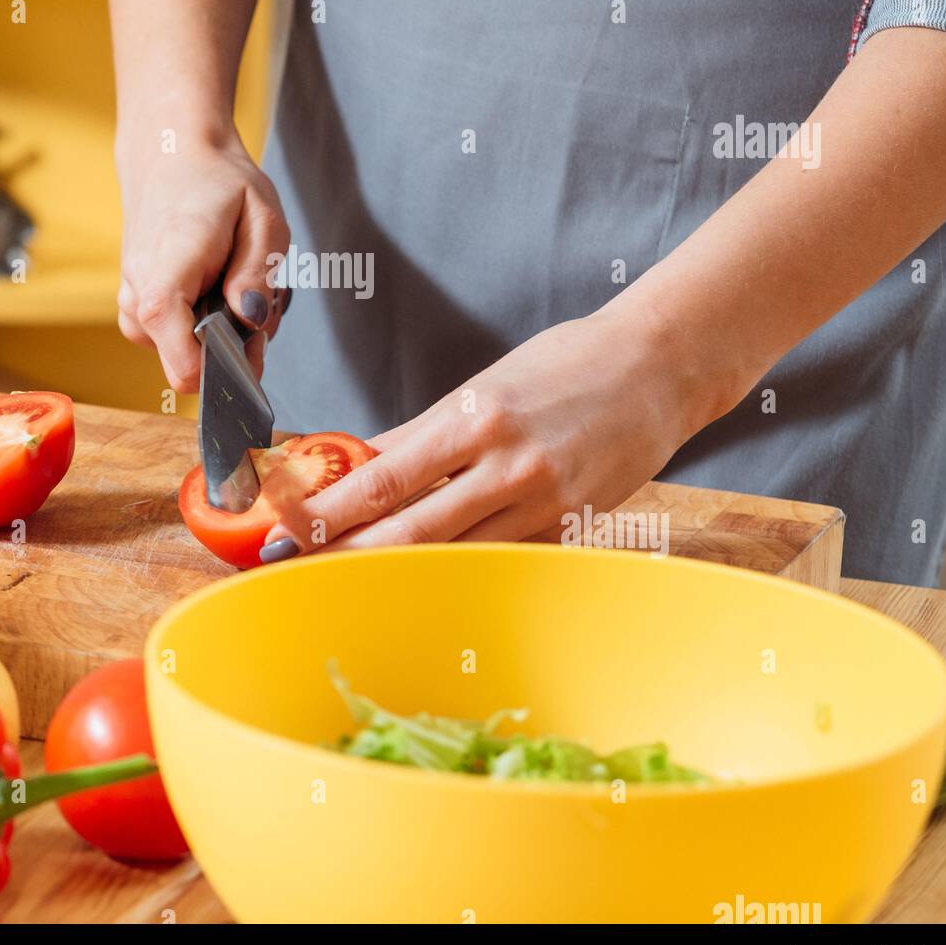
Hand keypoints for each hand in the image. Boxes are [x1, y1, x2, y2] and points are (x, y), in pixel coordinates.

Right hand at [116, 130, 288, 392]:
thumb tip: (252, 321)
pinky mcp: (136, 308)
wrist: (170, 153)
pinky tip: (218, 284)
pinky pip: (178, 338)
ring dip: (224, 330)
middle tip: (256, 294)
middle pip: (193, 366)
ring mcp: (132, 306)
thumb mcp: (261, 217)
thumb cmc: (217, 181)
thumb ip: (258, 274)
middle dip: (235, 344)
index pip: (182, 364)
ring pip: (188, 354)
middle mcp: (138, 300)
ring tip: (236, 279)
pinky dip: (206, 320)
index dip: (227, 368)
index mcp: (165, 278)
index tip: (255, 344)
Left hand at [260, 303, 722, 558]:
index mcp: (477, 419)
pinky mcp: (569, 530)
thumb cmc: (567, 364)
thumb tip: (355, 459)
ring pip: (453, 556)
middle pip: (409, 531)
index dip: (328, 511)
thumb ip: (419, 432)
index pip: (384, 478)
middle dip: (345, 554)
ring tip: (341, 580)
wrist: (660, 368)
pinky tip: (425, 576)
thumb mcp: (483, 386)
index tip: (285, 528)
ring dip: (394, 570)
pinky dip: (458, 566)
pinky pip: (501, 557)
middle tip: (293, 569)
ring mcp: (543, 506)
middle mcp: (508, 468)